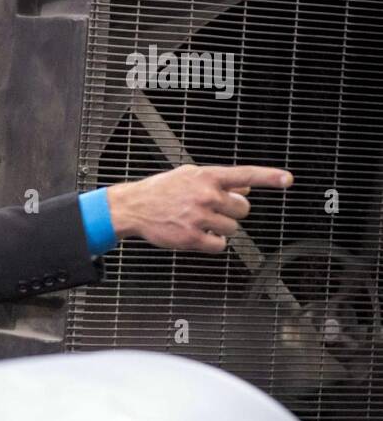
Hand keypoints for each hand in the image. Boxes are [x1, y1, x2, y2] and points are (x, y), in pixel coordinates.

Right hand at [106, 164, 291, 253]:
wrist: (133, 207)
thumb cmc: (160, 191)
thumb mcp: (188, 176)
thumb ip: (218, 181)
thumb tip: (245, 186)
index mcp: (206, 177)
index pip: (245, 174)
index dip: (269, 177)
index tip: (288, 179)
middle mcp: (205, 195)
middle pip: (242, 209)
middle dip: (231, 212)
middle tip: (213, 211)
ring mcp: (199, 217)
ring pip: (232, 229)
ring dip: (221, 229)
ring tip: (200, 223)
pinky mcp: (192, 238)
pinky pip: (220, 246)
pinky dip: (213, 243)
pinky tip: (198, 236)